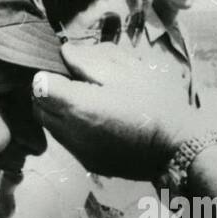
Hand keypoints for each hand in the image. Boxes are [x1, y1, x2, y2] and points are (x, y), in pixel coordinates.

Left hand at [34, 42, 197, 179]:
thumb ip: (91, 61)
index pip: (39, 85)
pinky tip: (98, 122)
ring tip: (87, 102)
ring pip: (51, 127)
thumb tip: (66, 53)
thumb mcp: (128, 71)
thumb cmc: (157, 103)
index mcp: (78, 105)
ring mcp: (79, 152)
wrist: (177, 147)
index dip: (50, 73)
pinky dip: (73, 130)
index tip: (67, 70)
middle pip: (39, 108)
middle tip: (74, 83)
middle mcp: (71, 132)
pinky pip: (69, 143)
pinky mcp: (90, 164)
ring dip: (59, 112)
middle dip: (49, 93)